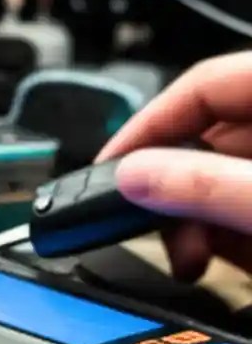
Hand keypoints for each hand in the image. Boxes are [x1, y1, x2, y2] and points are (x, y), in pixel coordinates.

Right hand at [100, 51, 251, 282]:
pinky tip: (237, 257)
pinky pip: (251, 203)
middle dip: (179, 192)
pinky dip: (240, 232)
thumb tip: (132, 178)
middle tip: (156, 235)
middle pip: (215, 137)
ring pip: (234, 177)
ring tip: (197, 259)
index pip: (203, 84)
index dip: (147, 127)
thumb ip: (208, 187)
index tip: (106, 173)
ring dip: (206, 220)